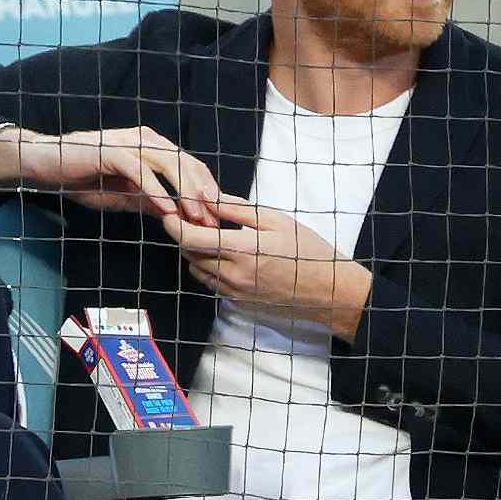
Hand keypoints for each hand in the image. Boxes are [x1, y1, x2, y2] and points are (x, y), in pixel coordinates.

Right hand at [0, 126, 219, 225]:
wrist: (45, 166)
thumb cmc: (83, 178)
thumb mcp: (124, 195)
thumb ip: (150, 201)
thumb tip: (177, 216)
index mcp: (151, 147)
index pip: (188, 165)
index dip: (206, 189)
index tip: (218, 216)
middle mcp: (144, 139)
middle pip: (185, 163)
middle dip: (203, 192)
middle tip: (215, 219)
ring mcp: (128, 143)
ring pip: (168, 164)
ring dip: (185, 192)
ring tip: (197, 216)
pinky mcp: (112, 151)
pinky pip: (140, 171)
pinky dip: (156, 190)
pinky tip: (167, 210)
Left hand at [161, 193, 372, 339]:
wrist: (331, 291)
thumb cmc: (308, 251)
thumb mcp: (275, 220)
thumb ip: (235, 208)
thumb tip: (206, 195)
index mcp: (243, 251)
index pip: (191, 239)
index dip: (173, 225)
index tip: (169, 212)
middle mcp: (234, 276)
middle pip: (189, 254)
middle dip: (184, 236)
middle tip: (191, 218)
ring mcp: (235, 294)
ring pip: (197, 270)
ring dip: (196, 253)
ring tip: (211, 236)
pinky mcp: (239, 304)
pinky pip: (212, 284)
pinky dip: (209, 268)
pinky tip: (226, 255)